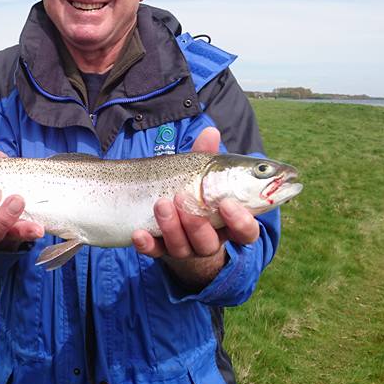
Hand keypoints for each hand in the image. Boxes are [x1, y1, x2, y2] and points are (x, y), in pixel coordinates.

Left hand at [131, 127, 259, 287]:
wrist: (174, 214)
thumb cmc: (197, 189)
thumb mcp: (203, 172)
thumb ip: (208, 155)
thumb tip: (211, 131)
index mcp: (229, 223)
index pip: (246, 232)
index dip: (241, 222)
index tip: (228, 204)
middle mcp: (209, 240)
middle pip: (209, 243)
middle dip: (195, 223)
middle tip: (182, 197)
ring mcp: (185, 248)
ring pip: (181, 248)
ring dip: (171, 226)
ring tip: (161, 203)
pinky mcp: (161, 250)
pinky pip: (154, 252)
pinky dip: (146, 244)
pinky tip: (138, 233)